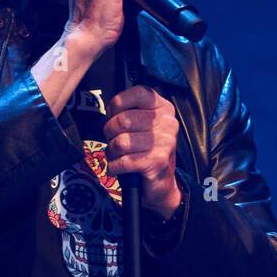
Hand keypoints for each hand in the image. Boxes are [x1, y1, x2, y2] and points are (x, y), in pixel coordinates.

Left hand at [102, 85, 181, 217]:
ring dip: (111, 151)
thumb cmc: (147, 150)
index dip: (118, 102)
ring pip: (121, 142)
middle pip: (124, 120)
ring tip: (116, 154)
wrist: (162, 184)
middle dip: (110, 132)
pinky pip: (123, 161)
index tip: (112, 113)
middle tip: (112, 139)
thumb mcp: (144, 125)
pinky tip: (118, 167)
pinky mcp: (157, 162)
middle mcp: (167, 123)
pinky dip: (114, 166)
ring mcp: (164, 143)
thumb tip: (110, 107)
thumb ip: (131, 111)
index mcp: (164, 108)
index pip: (139, 93)